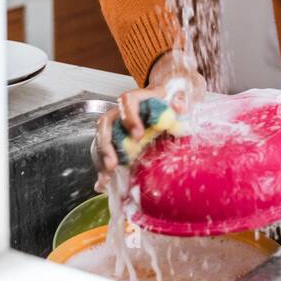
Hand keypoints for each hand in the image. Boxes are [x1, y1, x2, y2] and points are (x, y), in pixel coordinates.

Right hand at [92, 49, 204, 190]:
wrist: (161, 104)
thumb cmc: (165, 102)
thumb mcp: (174, 98)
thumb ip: (178, 101)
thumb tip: (179, 107)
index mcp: (136, 98)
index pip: (127, 101)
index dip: (129, 118)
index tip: (138, 135)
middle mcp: (120, 111)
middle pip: (106, 123)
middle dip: (107, 144)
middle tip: (113, 163)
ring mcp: (114, 126)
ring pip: (100, 139)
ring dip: (102, 158)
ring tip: (106, 176)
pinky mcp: (112, 140)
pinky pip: (102, 152)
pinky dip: (101, 167)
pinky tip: (103, 182)